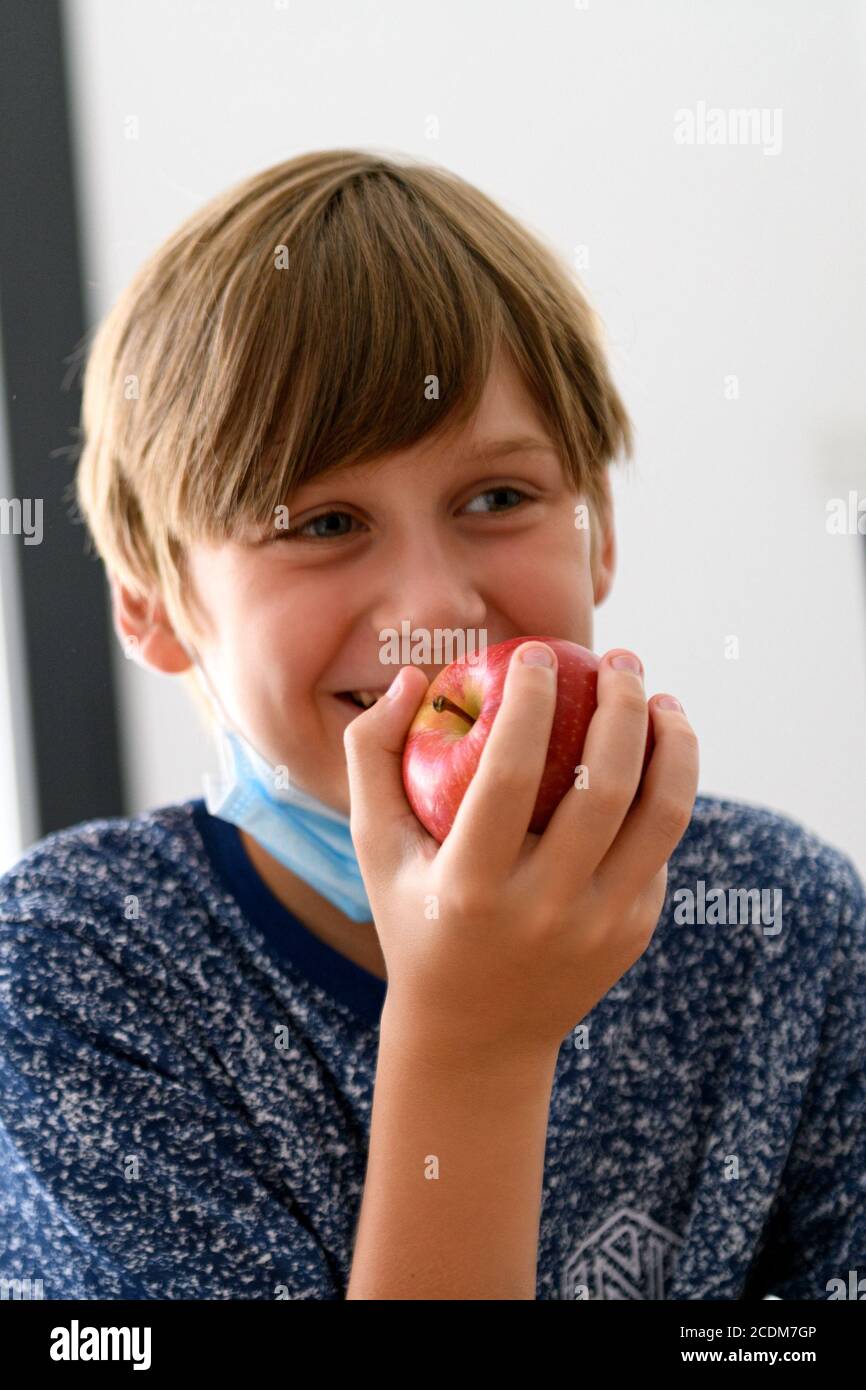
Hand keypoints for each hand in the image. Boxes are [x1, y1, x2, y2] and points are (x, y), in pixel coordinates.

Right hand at [343, 642, 698, 1057]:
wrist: (474, 1036)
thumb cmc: (415, 918)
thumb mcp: (374, 847)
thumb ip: (371, 755)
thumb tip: (413, 678)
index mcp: (471, 887)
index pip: (507, 774)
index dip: (528, 701)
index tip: (536, 653)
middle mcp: (543, 911)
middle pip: (604, 787)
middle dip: (621, 705)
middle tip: (619, 660)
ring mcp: (599, 927)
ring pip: (662, 816)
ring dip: (674, 745)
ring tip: (664, 700)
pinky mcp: (634, 932)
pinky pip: (661, 848)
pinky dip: (663, 792)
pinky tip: (652, 758)